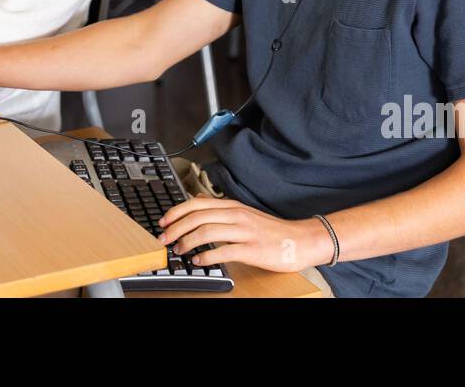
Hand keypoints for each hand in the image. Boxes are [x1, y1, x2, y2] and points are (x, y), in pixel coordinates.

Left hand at [156, 197, 331, 272]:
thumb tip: (197, 207)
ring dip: (188, 241)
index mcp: (233, 206)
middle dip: (176, 228)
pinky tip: (199, 261)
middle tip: (164, 239)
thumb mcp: (245, 214)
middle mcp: (237, 215)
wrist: (301, 240)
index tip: (164, 222)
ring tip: (179, 250)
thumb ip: (222, 211)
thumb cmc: (272, 230)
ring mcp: (244, 231)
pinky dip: (207, 256)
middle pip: (198, 216)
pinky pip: (224, 251)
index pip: (197, 203)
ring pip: (208, 231)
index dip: (177, 212)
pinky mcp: (252, 249)